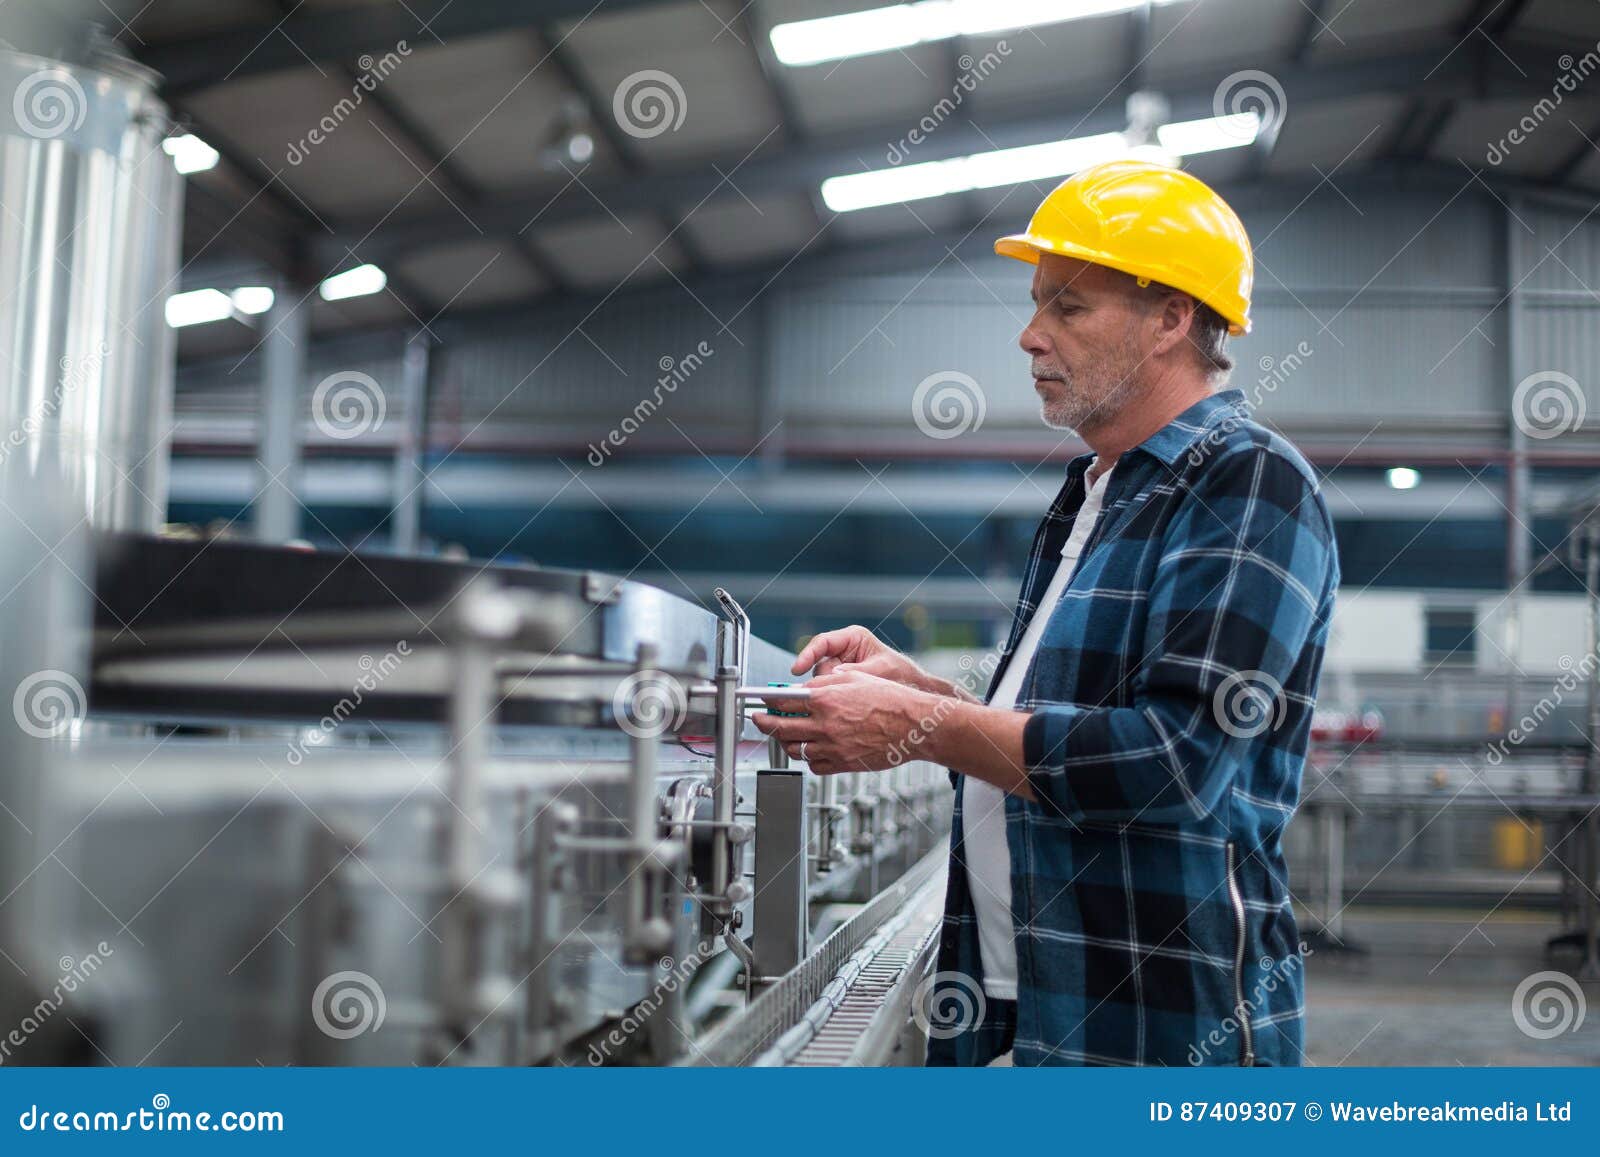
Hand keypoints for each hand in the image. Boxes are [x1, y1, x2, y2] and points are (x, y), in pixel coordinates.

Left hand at [751, 669, 942, 773]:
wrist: (913, 726)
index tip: (762, 701)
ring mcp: (833, 747)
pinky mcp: (842, 764)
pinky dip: (808, 758)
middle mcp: (825, 725)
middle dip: (764, 723)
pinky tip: (811, 749)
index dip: (768, 701)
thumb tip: (801, 689)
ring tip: (785, 734)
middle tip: (759, 720)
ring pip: (794, 749)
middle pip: (780, 727)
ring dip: (784, 741)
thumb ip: (824, 684)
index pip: (783, 701)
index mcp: (826, 700)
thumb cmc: (890, 699)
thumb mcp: (854, 679)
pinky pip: (814, 765)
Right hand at [793, 624, 932, 687]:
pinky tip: (842, 707)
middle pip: (819, 664)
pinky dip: (831, 700)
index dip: (807, 654)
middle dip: (822, 681)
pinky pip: (828, 691)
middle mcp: (843, 651)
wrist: (913, 691)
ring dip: (829, 693)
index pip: (822, 643)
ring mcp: (841, 667)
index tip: (797, 669)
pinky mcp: (840, 683)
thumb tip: (834, 676)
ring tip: (848, 701)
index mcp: (853, 638)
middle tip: (827, 696)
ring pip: (821, 681)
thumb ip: (858, 672)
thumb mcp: (882, 670)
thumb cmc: (902, 674)